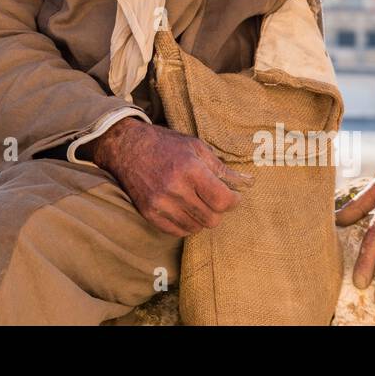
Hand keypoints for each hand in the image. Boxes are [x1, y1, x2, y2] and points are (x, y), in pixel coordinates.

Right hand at [88, 117, 253, 236]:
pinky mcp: (149, 213)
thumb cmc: (165, 144)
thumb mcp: (196, 147)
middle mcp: (174, 189)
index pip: (222, 200)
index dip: (234, 201)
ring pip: (196, 228)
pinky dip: (186, 224)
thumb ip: (222, 168)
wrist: (125, 147)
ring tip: (198, 202)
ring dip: (202, 218)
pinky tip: (184, 209)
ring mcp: (160, 203)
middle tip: (214, 198)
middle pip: (212, 218)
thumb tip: (249, 183)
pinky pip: (178, 232)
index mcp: (190, 169)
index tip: (234, 196)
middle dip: (218, 210)